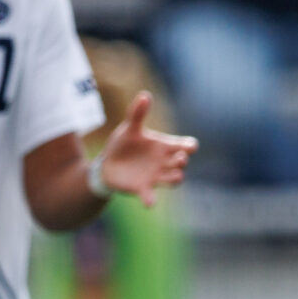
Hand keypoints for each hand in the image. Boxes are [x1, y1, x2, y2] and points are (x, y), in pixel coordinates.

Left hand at [95, 92, 195, 206]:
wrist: (107, 163)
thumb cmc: (123, 144)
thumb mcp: (129, 128)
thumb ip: (137, 114)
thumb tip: (145, 95)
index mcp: (164, 146)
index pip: (184, 145)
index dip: (189, 146)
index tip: (189, 147)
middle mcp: (164, 162)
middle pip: (181, 163)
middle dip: (182, 161)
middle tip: (178, 158)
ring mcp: (155, 176)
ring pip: (173, 179)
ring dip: (176, 178)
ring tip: (175, 176)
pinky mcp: (143, 188)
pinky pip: (150, 196)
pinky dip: (150, 200)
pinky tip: (149, 202)